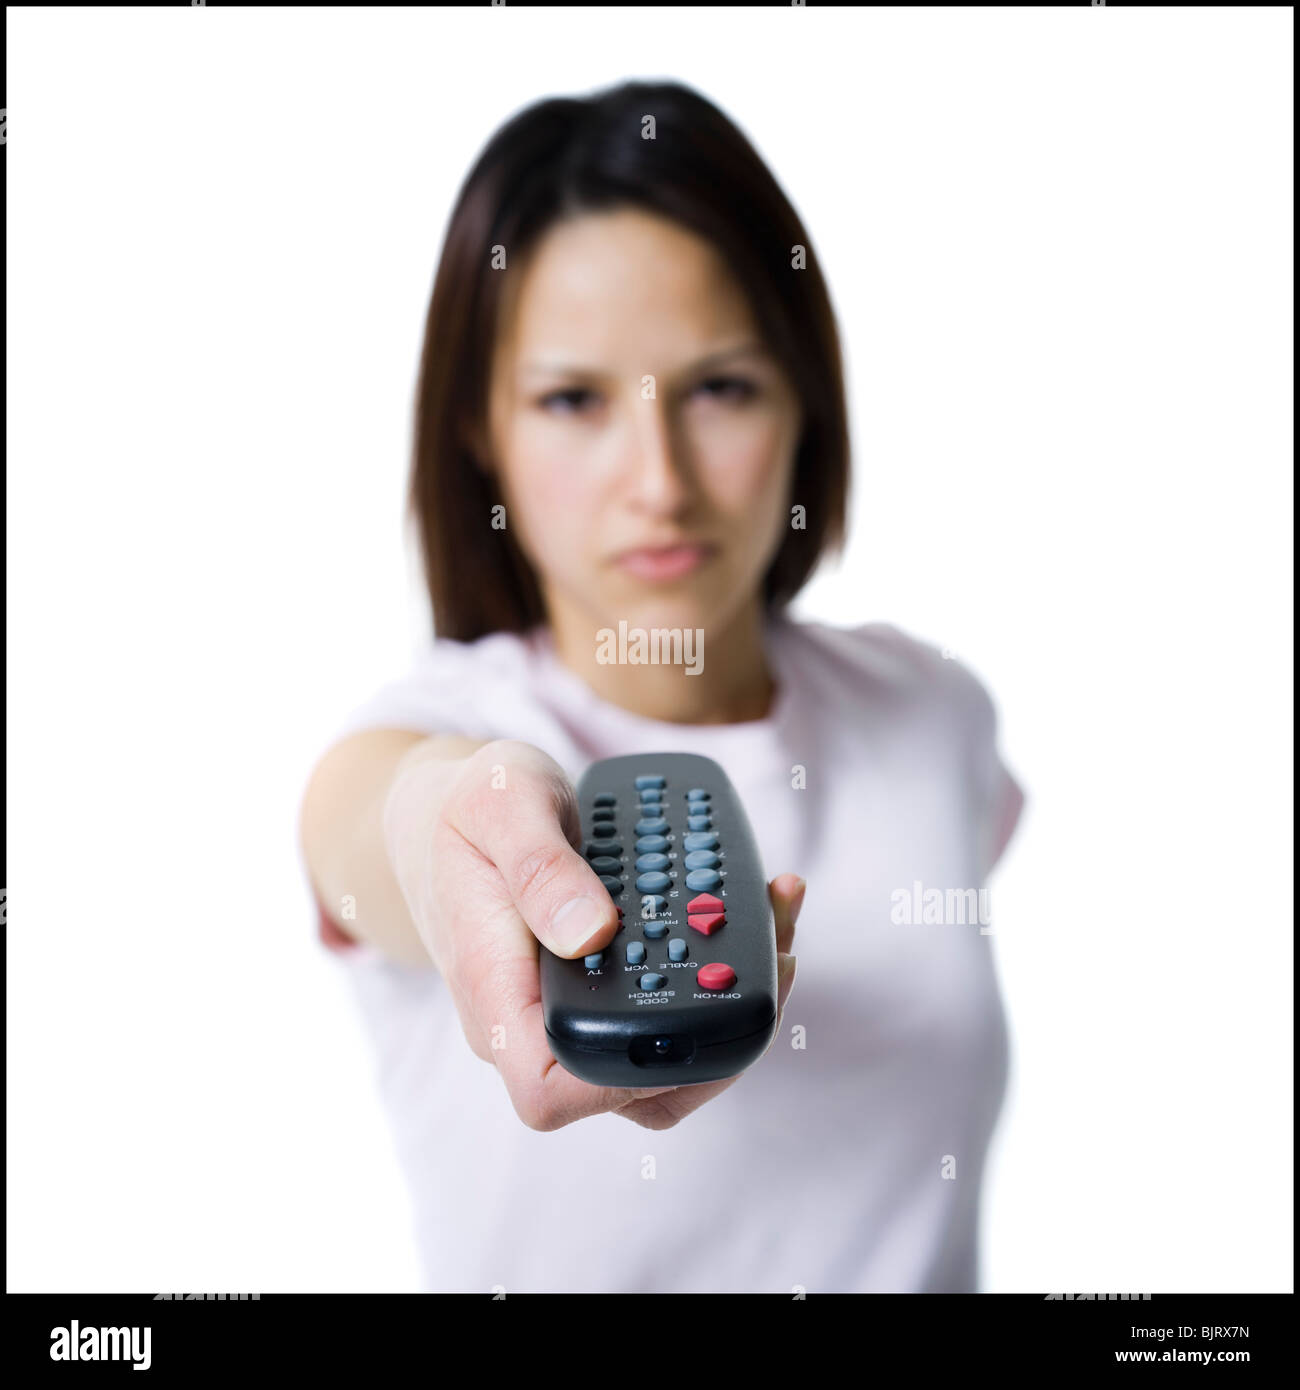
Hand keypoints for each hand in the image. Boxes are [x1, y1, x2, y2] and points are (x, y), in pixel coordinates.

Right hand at [384, 738, 800, 1130]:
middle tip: (772, 953)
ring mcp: (568, 1010)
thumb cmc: (467, 806)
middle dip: (719, 1035)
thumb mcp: (498, 805)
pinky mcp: (598, 989)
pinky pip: (663, 1009)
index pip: (551, 1089)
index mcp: (495, 991)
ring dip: (730, 1006)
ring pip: (660, 1060)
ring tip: (774, 923)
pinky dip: (718, 971)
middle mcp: (533, 1020)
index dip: (624, 1079)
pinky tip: (749, 908)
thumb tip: (591, 934)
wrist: (445, 813)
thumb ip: (539, 867)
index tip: (691, 1009)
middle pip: (630, 1090)